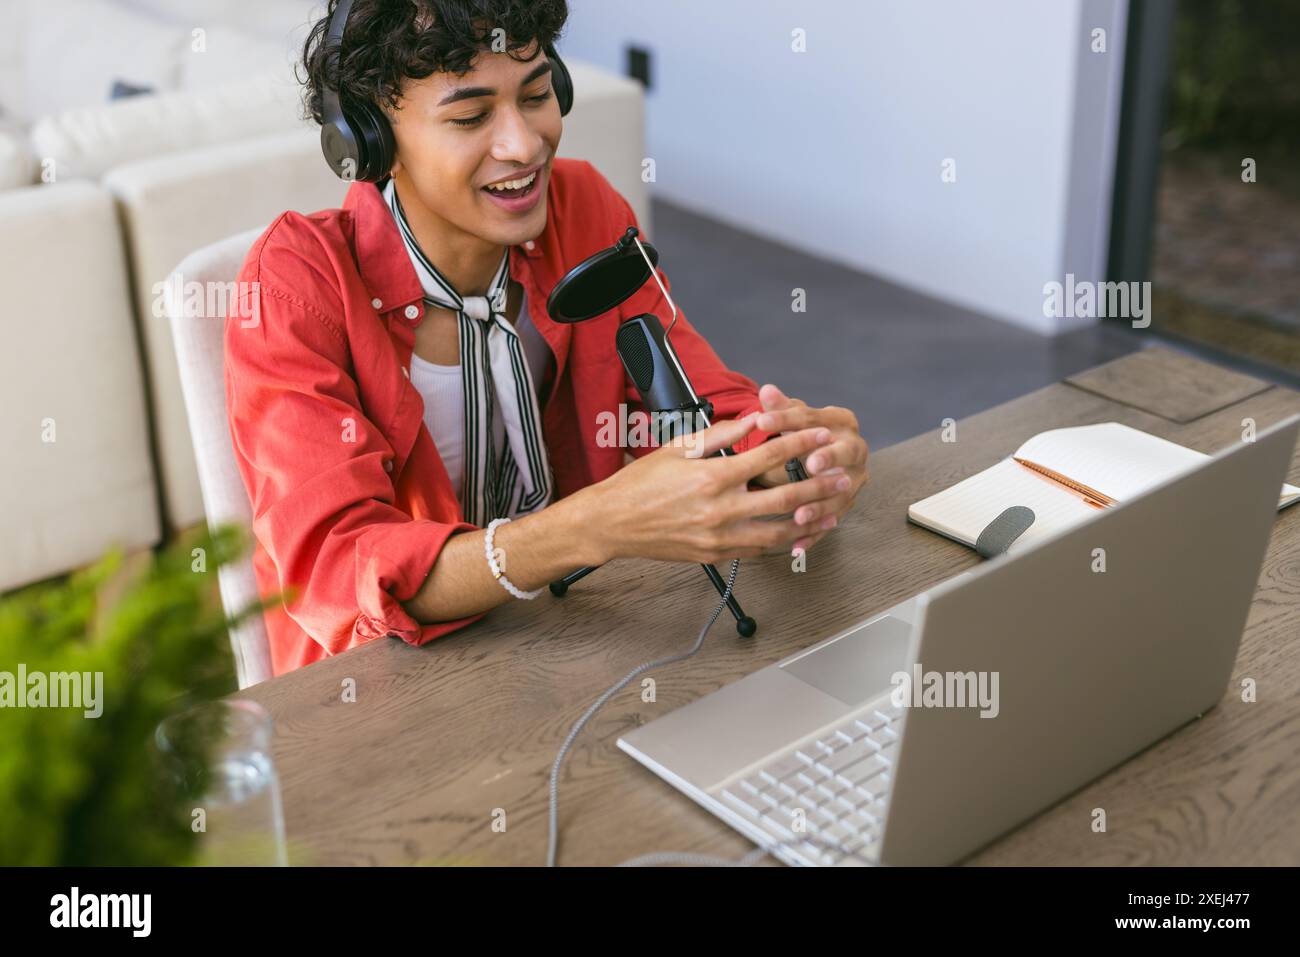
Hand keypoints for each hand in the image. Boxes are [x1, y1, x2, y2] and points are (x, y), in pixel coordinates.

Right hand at [580, 413, 852, 564]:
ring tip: (832, 512)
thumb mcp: (679, 447)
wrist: (614, 523)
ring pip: (778, 532)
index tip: (822, 432)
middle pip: (785, 497)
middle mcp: (721, 509)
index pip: (769, 455)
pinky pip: (758, 551)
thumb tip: (756, 417)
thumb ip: (721, 434)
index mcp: (713, 476)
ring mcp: (720, 537)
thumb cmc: (642, 482)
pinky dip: (782, 542)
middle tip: (843, 476)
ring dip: (809, 521)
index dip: (801, 441)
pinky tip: (798, 534)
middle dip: (819, 485)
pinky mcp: (716, 556)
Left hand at [750, 384, 868, 553]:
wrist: (822, 452)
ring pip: (841, 493)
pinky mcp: (845, 503)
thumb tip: (766, 391)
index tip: (762, 421)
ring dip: (821, 505)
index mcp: (841, 420)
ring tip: (799, 515)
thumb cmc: (803, 432)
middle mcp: (855, 448)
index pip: (815, 417)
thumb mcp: (791, 417)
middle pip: (847, 452)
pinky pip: (831, 521)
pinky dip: (814, 535)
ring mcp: (854, 478)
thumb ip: (781, 407)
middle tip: (811, 464)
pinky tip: (796, 546)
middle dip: (829, 459)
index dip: (787, 419)